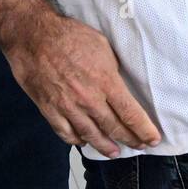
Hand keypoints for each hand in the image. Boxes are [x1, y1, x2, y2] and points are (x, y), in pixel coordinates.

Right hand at [2, 10, 161, 156]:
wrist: (34, 37)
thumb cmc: (70, 36)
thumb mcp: (103, 47)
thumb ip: (112, 71)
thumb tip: (118, 85)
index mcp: (105, 81)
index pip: (130, 113)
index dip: (143, 129)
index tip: (153, 138)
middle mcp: (88, 99)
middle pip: (113, 127)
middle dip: (129, 139)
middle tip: (139, 146)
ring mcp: (67, 106)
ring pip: (90, 135)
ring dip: (104, 146)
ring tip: (114, 152)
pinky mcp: (49, 109)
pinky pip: (64, 132)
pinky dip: (75, 140)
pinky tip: (83, 142)